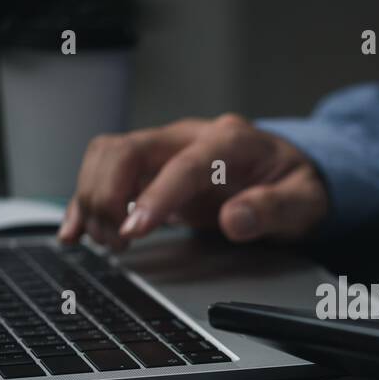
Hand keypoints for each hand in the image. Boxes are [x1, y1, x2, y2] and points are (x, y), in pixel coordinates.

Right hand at [58, 114, 328, 249]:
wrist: (289, 171)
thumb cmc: (295, 183)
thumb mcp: (302, 201)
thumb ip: (273, 209)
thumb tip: (236, 220)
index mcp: (230, 141)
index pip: (185, 164)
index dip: (157, 195)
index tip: (136, 229)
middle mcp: (190, 137)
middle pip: (129, 149)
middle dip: (110, 195)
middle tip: (118, 241)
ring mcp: (166, 149)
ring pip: (108, 156)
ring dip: (95, 198)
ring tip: (108, 242)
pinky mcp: (151, 169)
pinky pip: (106, 174)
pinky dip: (86, 201)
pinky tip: (75, 231)